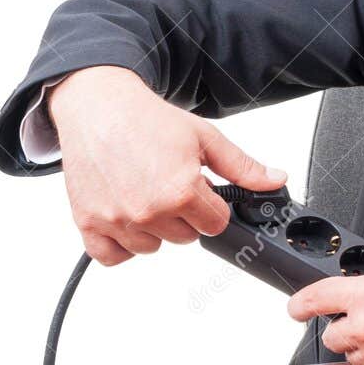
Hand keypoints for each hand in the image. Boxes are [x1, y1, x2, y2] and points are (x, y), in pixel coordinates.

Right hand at [46, 65, 286, 265]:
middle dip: (184, 215)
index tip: (201, 190)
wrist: (99, 107)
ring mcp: (117, 220)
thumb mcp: (205, 137)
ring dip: (153, 228)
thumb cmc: (147, 120)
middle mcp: (148, 210)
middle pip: (186, 238)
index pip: (216, 224)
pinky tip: (127, 219)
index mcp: (180, 191)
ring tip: (146, 194)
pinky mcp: (88, 223)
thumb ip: (242, 166)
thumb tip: (275, 180)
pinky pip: (112, 257)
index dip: (212, 206)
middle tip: (170, 186)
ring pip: (152, 247)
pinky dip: (121, 245)